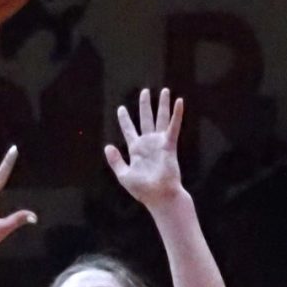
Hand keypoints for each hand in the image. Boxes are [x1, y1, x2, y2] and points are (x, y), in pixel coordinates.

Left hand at [104, 89, 186, 210]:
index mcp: (136, 150)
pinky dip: (177, 114)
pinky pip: (173, 127)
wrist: (159, 196)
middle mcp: (148, 143)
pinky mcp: (169, 145)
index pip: (129, 130)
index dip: (125, 119)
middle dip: (145, 105)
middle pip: (146, 119)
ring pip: (161, 119)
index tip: (121, 108)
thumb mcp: (124, 175)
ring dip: (163, 105)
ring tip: (165, 90)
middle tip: (145, 91)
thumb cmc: (142, 190)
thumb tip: (107, 146)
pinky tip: (179, 101)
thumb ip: (116, 161)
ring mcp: (159, 143)